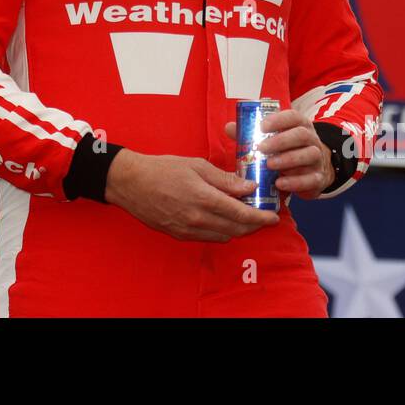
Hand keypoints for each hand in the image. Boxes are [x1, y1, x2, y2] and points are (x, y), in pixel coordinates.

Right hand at [103, 150, 280, 242]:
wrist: (131, 183)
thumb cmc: (163, 168)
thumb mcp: (196, 165)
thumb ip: (224, 179)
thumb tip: (248, 187)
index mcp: (204, 199)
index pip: (241, 214)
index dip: (260, 217)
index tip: (273, 216)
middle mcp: (198, 219)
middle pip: (236, 229)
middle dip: (254, 225)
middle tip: (264, 216)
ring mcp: (188, 230)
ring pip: (224, 236)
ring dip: (239, 229)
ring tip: (246, 216)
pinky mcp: (180, 235)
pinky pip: (209, 238)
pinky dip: (222, 232)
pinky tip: (224, 220)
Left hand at [225, 109, 334, 199]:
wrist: (313, 170)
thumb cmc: (287, 150)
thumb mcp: (272, 140)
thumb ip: (251, 134)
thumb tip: (230, 127)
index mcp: (299, 125)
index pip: (292, 116)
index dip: (278, 120)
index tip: (262, 127)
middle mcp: (311, 139)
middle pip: (301, 135)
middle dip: (281, 141)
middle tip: (261, 148)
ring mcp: (317, 158)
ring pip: (308, 155)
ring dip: (288, 160)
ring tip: (269, 165)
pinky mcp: (318, 178)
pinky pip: (310, 179)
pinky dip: (295, 182)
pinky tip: (280, 183)